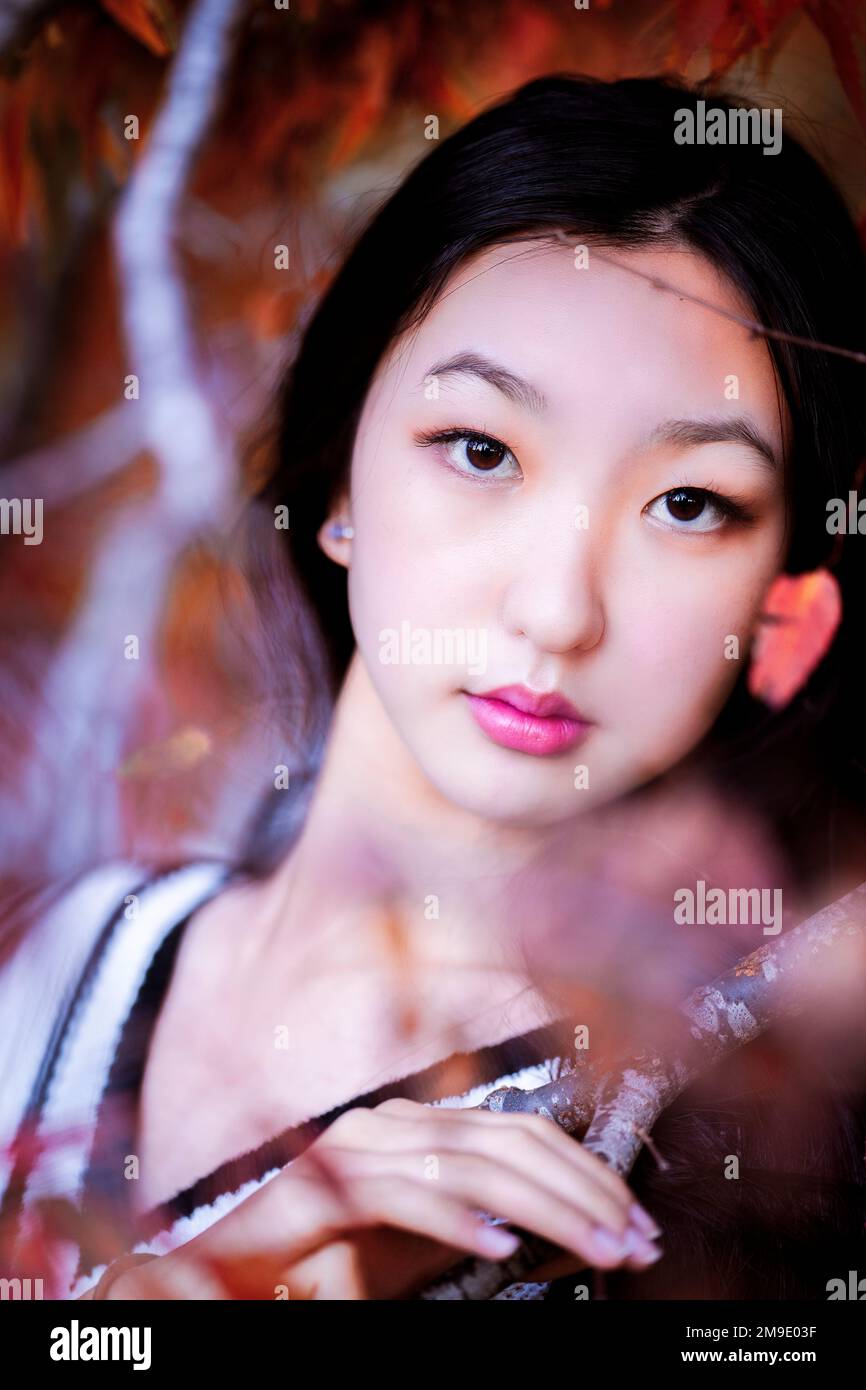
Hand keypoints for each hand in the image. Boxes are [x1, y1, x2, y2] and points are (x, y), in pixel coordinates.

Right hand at [106, 1098, 661, 1298]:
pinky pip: (400, 1196)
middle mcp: (395, 1124)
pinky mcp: (324, 1186)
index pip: (522, 1131)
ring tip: (595, 1248)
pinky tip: (496, 1246)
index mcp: (421, 1126)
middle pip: (509, 1141)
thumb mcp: (424, 1244)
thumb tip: (562, 1233)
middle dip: (583, 1190)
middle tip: (634, 1238)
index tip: (634, 1218)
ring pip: (470, 1164)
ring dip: (544, 1209)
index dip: (586, 1170)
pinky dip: (453, 1221)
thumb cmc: (331, 1260)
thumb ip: (481, 1222)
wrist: (234, 1270)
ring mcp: (358, 1148)